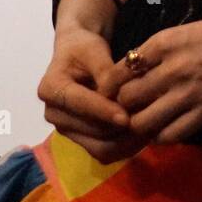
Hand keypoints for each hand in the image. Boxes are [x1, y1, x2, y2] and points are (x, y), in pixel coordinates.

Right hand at [37, 25, 150, 163]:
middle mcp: (54, 114)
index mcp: (50, 89)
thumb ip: (106, 72)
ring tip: (151, 130)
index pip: (79, 104)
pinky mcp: (81, 139)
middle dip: (119, 129)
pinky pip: (104, 152)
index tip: (126, 117)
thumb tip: (118, 95)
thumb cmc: (86, 49)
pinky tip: (144, 137)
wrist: (78, 56)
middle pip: (90, 130)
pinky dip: (125, 148)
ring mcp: (67, 129)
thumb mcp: (94, 50)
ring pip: (99, 147)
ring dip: (126, 141)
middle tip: (148, 123)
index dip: (102, 111)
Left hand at [103, 10, 201, 144]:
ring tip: (143, 120)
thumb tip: (130, 70)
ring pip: (142, 122)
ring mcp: (188, 94)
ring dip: (138, 124)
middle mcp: (171, 70)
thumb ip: (155, 51)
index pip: (119, 71)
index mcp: (164, 43)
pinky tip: (163, 127)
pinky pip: (170, 135)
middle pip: (126, 99)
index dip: (110, 85)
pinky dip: (160, 135)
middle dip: (121, 105)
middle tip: (126, 107)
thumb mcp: (182, 31)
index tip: (112, 90)